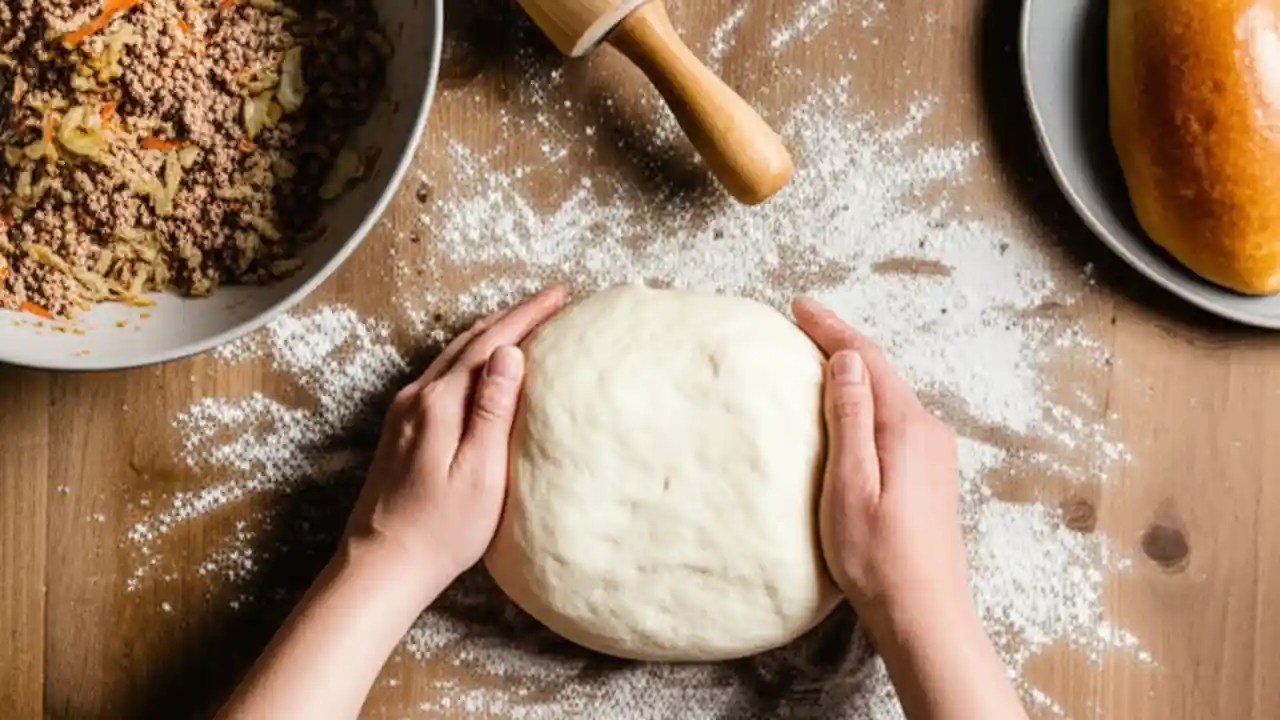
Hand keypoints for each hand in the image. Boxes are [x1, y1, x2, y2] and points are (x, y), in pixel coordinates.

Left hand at [342, 285, 568, 595]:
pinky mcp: (400, 429)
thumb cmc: (440, 530)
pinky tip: (482, 366)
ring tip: (523, 322)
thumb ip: (492, 410)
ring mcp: (404, 412)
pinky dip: (470, 357)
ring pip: (453, 354)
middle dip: (512, 316)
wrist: (380, 564)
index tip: (562, 294)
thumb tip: (510, 352)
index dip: (528, 315)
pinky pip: (442, 374)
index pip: (491, 343)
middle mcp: (417, 397)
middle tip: (551, 301)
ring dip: (490, 333)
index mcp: (440, 403)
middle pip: (470, 340)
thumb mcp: (479, 473)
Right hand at [792, 297, 968, 636]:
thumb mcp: (850, 485)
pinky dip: (866, 399)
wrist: (924, 612)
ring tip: (819, 355)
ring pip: (888, 395)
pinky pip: (893, 419)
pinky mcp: (930, 475)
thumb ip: (850, 420)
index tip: (799, 306)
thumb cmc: (878, 558)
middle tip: (803, 322)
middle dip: (842, 342)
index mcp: (907, 429)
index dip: (831, 329)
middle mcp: (928, 433)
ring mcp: (933, 454)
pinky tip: (848, 408)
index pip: (866, 360)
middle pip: (881, 371)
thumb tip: (847, 361)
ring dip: (855, 370)